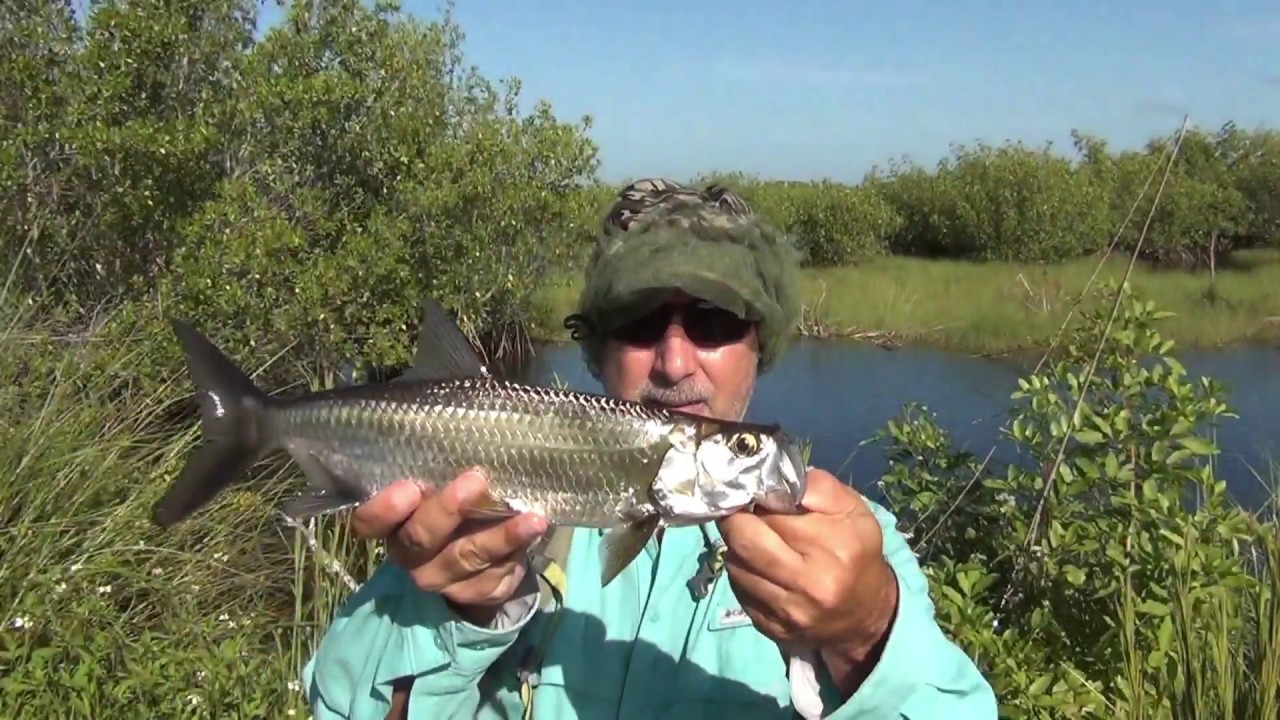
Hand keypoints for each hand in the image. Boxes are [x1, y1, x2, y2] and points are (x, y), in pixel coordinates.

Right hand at [351, 468, 547, 622]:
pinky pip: (495, 574)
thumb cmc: (456, 504)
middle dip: (448, 509)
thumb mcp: (443, 483)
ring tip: (531, 518)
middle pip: (421, 537)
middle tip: (476, 479)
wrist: (480, 558)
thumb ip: (443, 467)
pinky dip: (517, 551)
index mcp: (393, 524)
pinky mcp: (476, 592)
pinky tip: (534, 531)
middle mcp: (411, 556)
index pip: (369, 522)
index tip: (409, 485)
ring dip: (501, 535)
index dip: (384, 508)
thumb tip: (470, 424)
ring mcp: (443, 579)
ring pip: (468, 557)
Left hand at [716, 469, 898, 691]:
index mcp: (835, 549)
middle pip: (745, 542)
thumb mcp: (853, 511)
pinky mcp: (770, 628)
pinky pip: (738, 589)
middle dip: (735, 520)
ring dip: (738, 547)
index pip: (774, 515)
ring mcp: (788, 612)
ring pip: (735, 565)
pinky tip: (759, 567)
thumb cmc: (857, 552)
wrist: (865, 614)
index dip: (757, 499)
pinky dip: (742, 572)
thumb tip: (776, 476)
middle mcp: (810, 585)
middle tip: (740, 511)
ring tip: (756, 539)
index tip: (753, 493)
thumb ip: (819, 487)